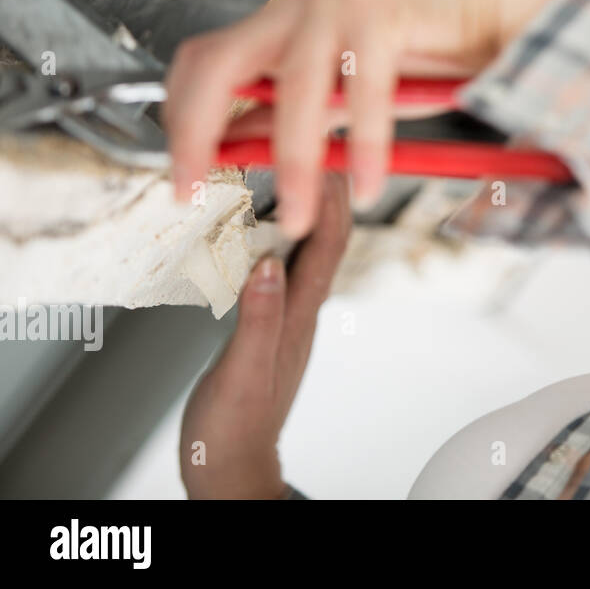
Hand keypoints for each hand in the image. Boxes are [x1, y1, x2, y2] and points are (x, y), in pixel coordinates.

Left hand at [164, 0, 589, 236]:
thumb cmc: (436, 40)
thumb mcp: (354, 90)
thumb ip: (303, 111)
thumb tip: (247, 141)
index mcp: (288, 17)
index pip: (206, 63)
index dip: (182, 121)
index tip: (184, 176)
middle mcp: (301, 2)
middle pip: (215, 64)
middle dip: (194, 133)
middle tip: (195, 189)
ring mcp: (338, 0)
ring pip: (292, 89)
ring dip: (291, 162)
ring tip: (296, 216)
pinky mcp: (382, 10)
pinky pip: (363, 94)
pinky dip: (364, 149)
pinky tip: (366, 186)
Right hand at [179, 172, 351, 498]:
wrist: (230, 470)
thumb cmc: (233, 429)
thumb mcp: (240, 372)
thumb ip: (256, 319)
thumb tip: (269, 265)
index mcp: (296, 316)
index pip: (327, 244)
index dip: (331, 197)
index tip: (328, 154)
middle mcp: (300, 312)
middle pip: (326, 240)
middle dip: (328, 192)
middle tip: (322, 147)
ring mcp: (287, 319)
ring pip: (309, 253)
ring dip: (310, 211)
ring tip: (300, 174)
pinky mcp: (270, 328)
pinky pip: (285, 271)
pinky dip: (282, 241)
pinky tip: (266, 233)